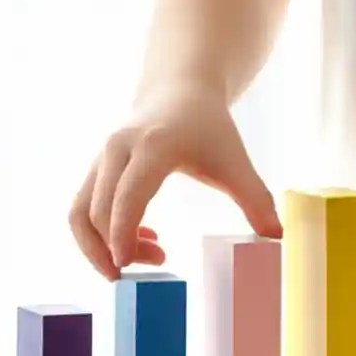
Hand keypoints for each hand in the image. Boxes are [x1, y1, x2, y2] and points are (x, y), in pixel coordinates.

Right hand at [68, 83, 282, 279]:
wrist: (178, 89)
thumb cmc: (207, 126)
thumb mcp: (234, 161)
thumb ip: (255, 200)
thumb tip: (276, 239)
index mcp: (152, 146)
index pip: (127, 196)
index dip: (123, 233)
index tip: (128, 264)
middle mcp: (117, 150)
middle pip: (96, 210)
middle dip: (114, 249)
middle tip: (151, 265)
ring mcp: (100, 159)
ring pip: (80, 213)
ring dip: (97, 247)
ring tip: (133, 261)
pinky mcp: (94, 170)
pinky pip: (82, 209)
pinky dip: (99, 234)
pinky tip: (136, 240)